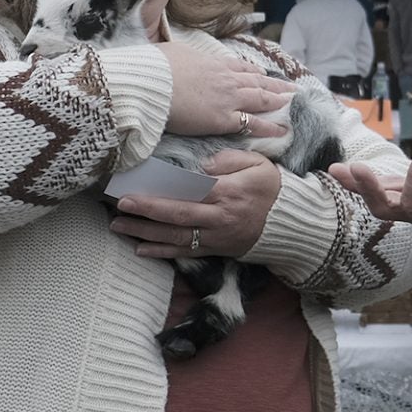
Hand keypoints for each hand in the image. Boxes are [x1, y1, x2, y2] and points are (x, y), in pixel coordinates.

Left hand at [111, 149, 282, 258]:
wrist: (292, 221)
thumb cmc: (271, 187)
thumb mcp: (258, 164)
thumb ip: (229, 159)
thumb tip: (203, 164)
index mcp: (228, 193)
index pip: (188, 194)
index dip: (159, 195)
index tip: (133, 191)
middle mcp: (220, 218)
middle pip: (177, 217)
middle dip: (145, 214)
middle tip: (119, 209)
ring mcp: (217, 237)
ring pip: (176, 237)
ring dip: (146, 234)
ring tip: (119, 228)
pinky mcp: (217, 249)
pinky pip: (186, 252)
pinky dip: (162, 252)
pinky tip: (140, 249)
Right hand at [158, 42, 293, 139]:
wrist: (151, 84)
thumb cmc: (154, 68)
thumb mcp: (171, 52)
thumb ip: (182, 57)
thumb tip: (180, 57)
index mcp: (213, 63)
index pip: (240, 67)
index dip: (254, 72)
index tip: (263, 74)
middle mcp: (226, 79)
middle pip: (257, 81)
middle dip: (275, 85)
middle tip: (291, 88)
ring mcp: (228, 99)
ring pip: (261, 99)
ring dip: (279, 101)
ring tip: (292, 103)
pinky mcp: (224, 120)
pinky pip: (253, 124)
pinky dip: (269, 127)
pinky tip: (282, 130)